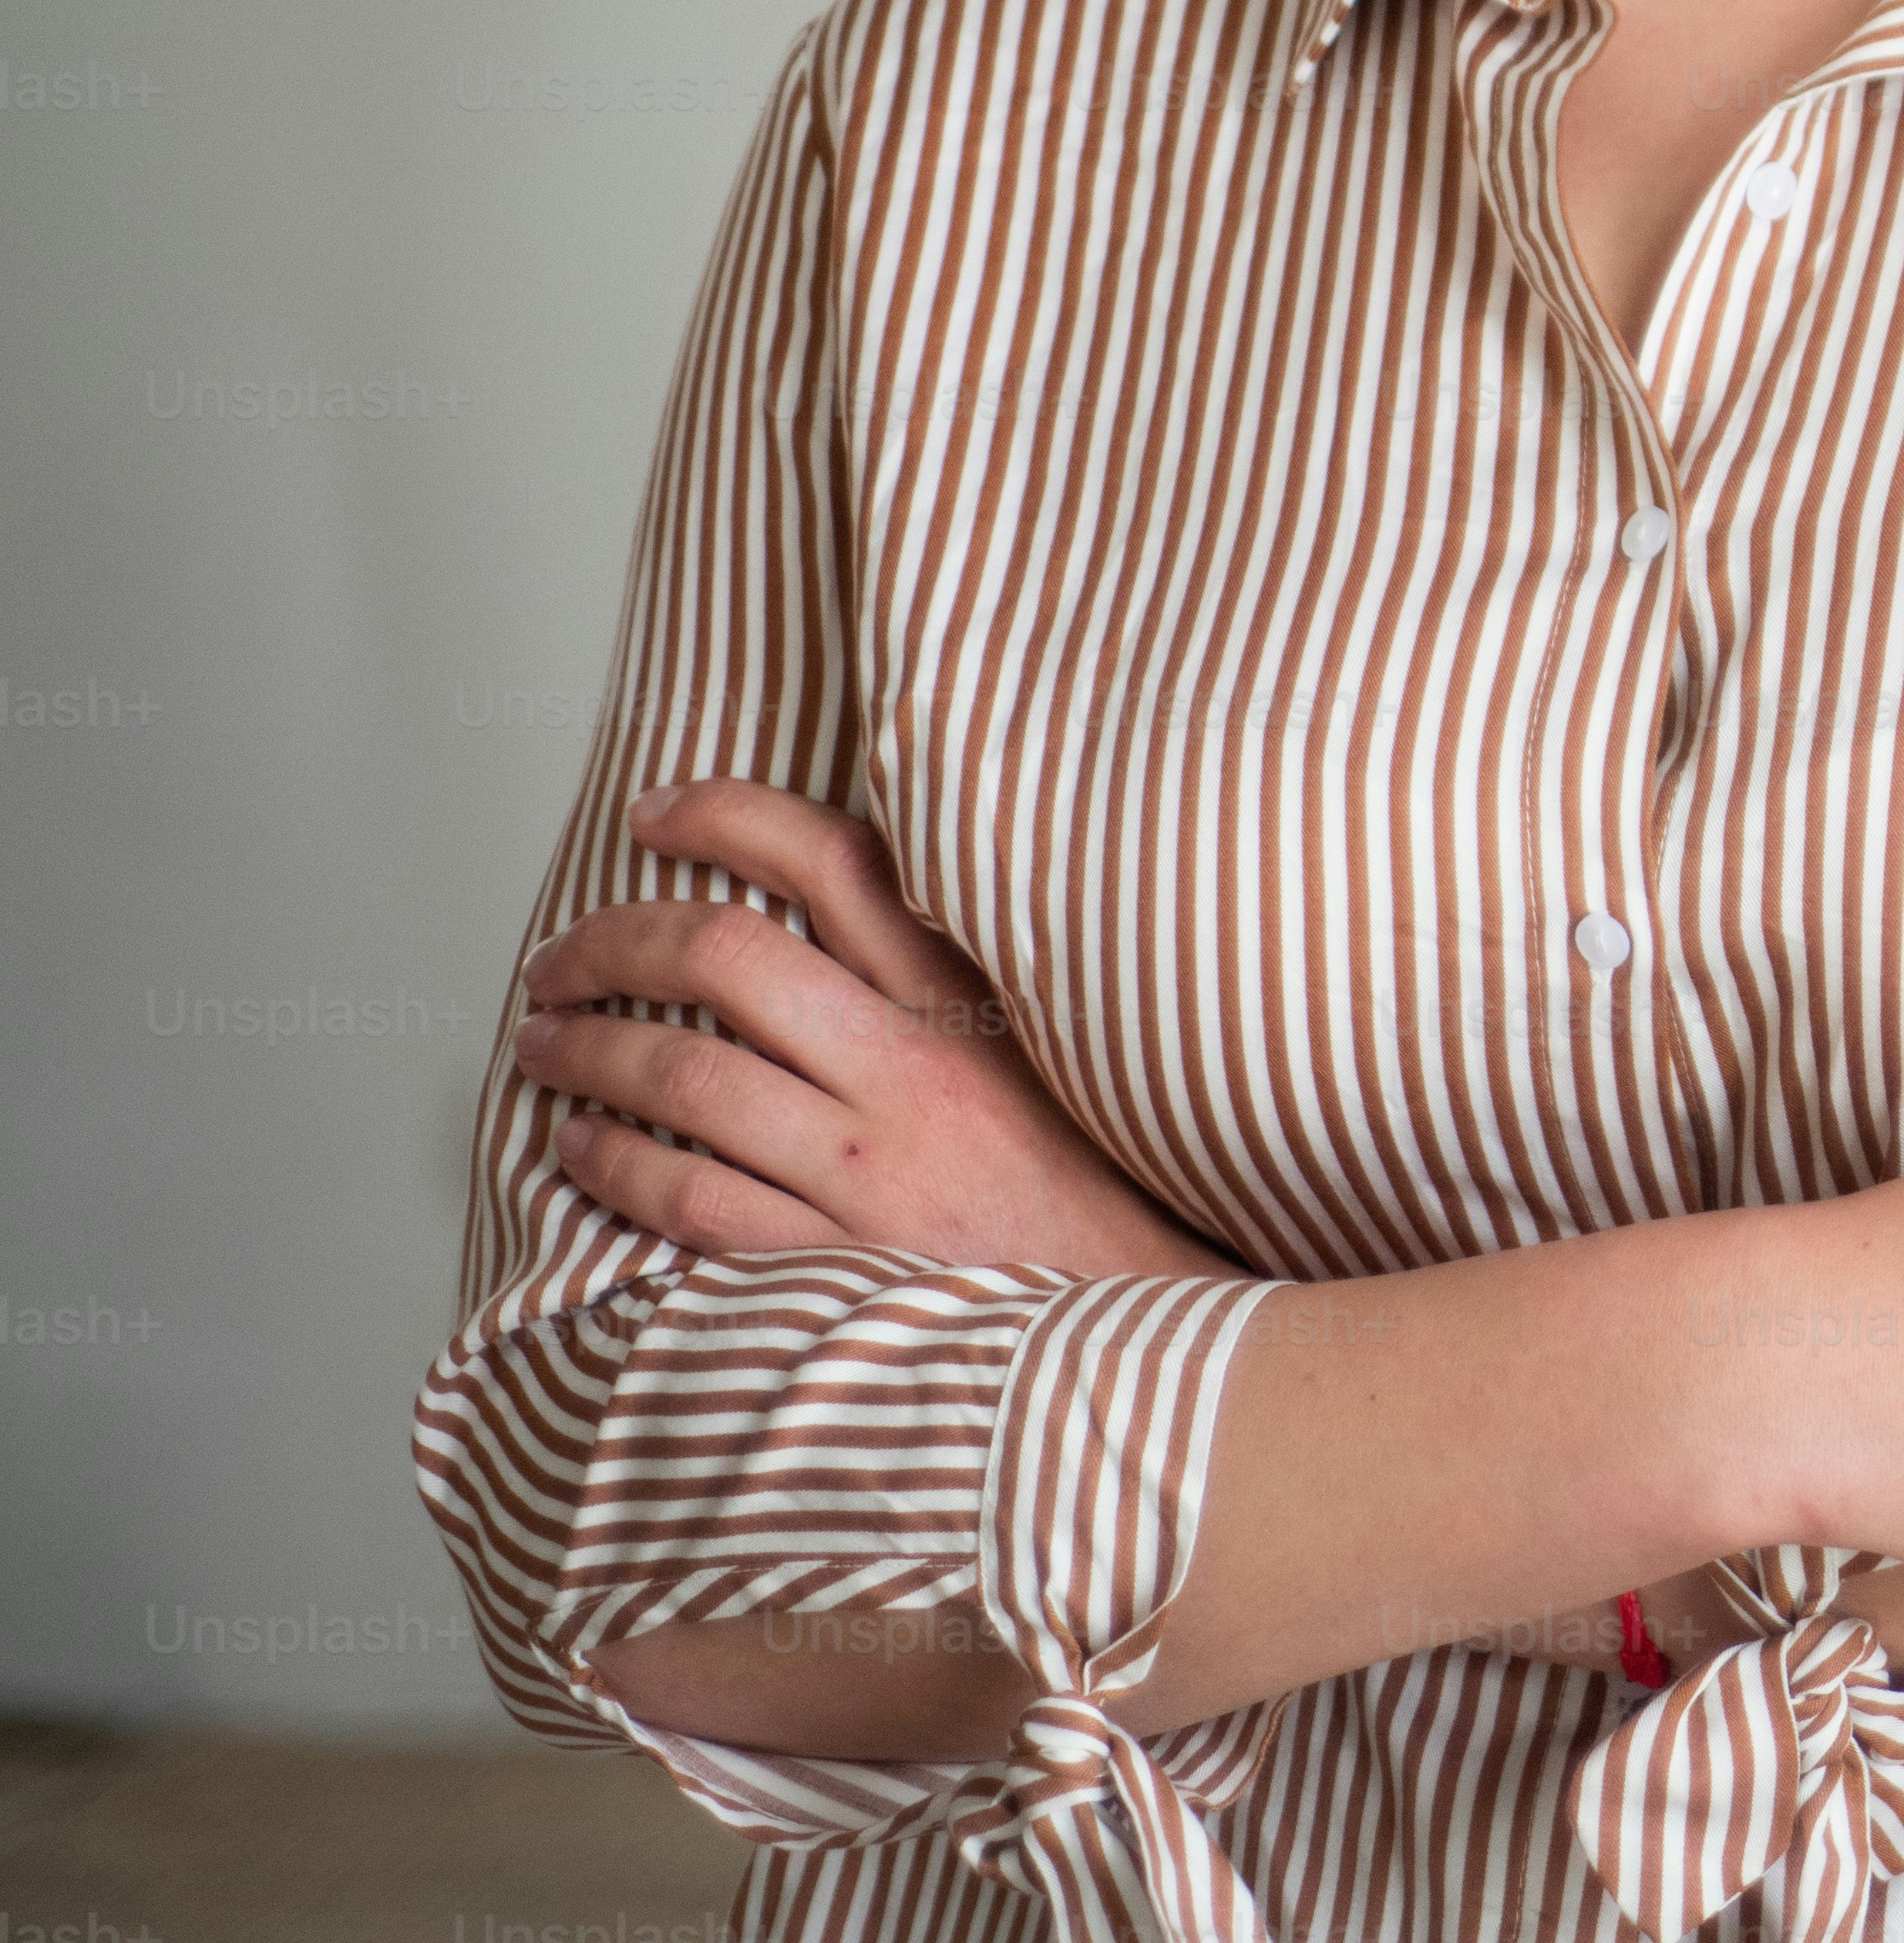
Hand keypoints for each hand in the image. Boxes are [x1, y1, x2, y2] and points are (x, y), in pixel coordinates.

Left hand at [519, 779, 1246, 1281]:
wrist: (1135, 1314)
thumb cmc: (1084, 1179)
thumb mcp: (1048, 1045)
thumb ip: (951, 978)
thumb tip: (844, 901)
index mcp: (970, 1000)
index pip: (840, 862)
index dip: (731, 816)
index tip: (659, 814)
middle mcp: (912, 1070)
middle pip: (727, 957)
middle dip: (614, 942)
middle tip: (560, 956)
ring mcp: (866, 1169)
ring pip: (684, 1077)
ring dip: (587, 1049)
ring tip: (544, 1041)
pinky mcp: (833, 1261)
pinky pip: (689, 1198)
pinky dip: (613, 1165)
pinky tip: (581, 1148)